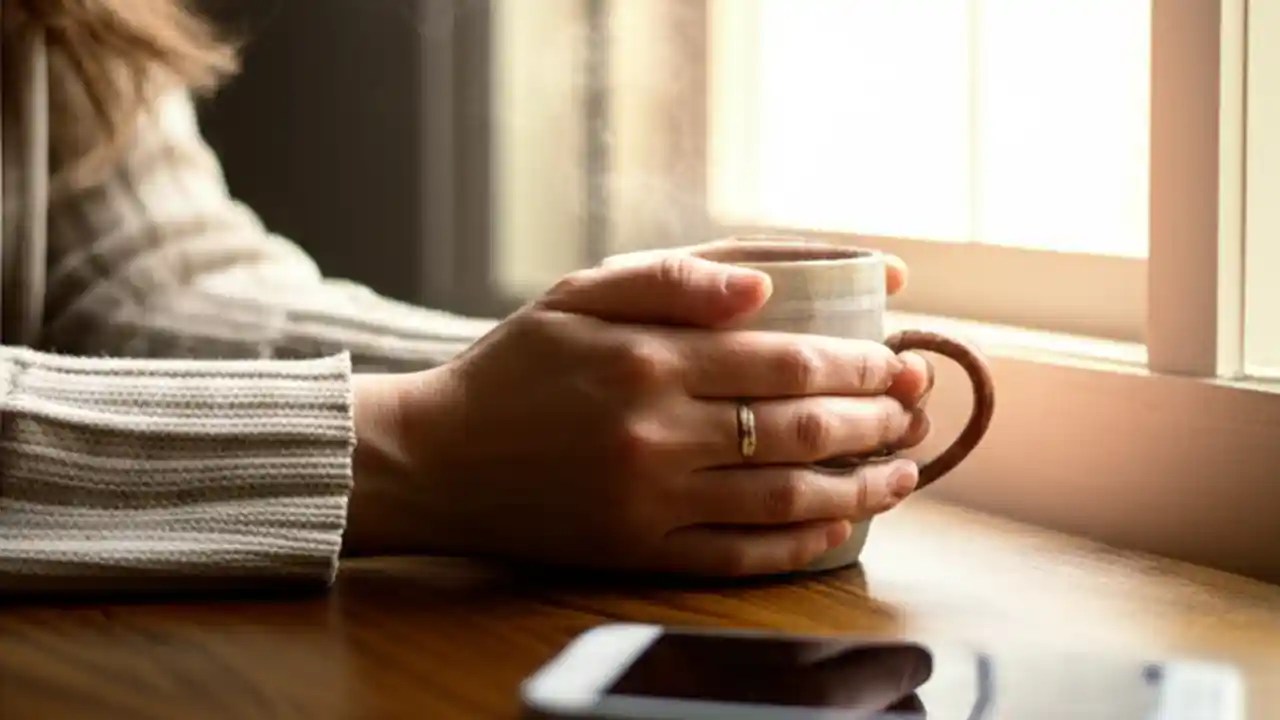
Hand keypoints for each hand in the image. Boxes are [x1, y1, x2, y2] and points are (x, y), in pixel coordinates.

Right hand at [345, 244, 931, 575]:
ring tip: (905, 469)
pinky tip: (841, 525)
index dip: (858, 361)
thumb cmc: (513, 368)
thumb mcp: (577, 296)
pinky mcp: (637, 551)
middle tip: (917, 406)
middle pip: (799, 428)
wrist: (435, 459)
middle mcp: (658, 432)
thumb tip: (768, 286)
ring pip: (783, 497)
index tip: (901, 356)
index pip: (786, 360)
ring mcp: (651, 500)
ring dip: (860, 483)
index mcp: (650, 358)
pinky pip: (739, 556)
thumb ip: (673, 279)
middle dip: (875, 416)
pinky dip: (801, 544)